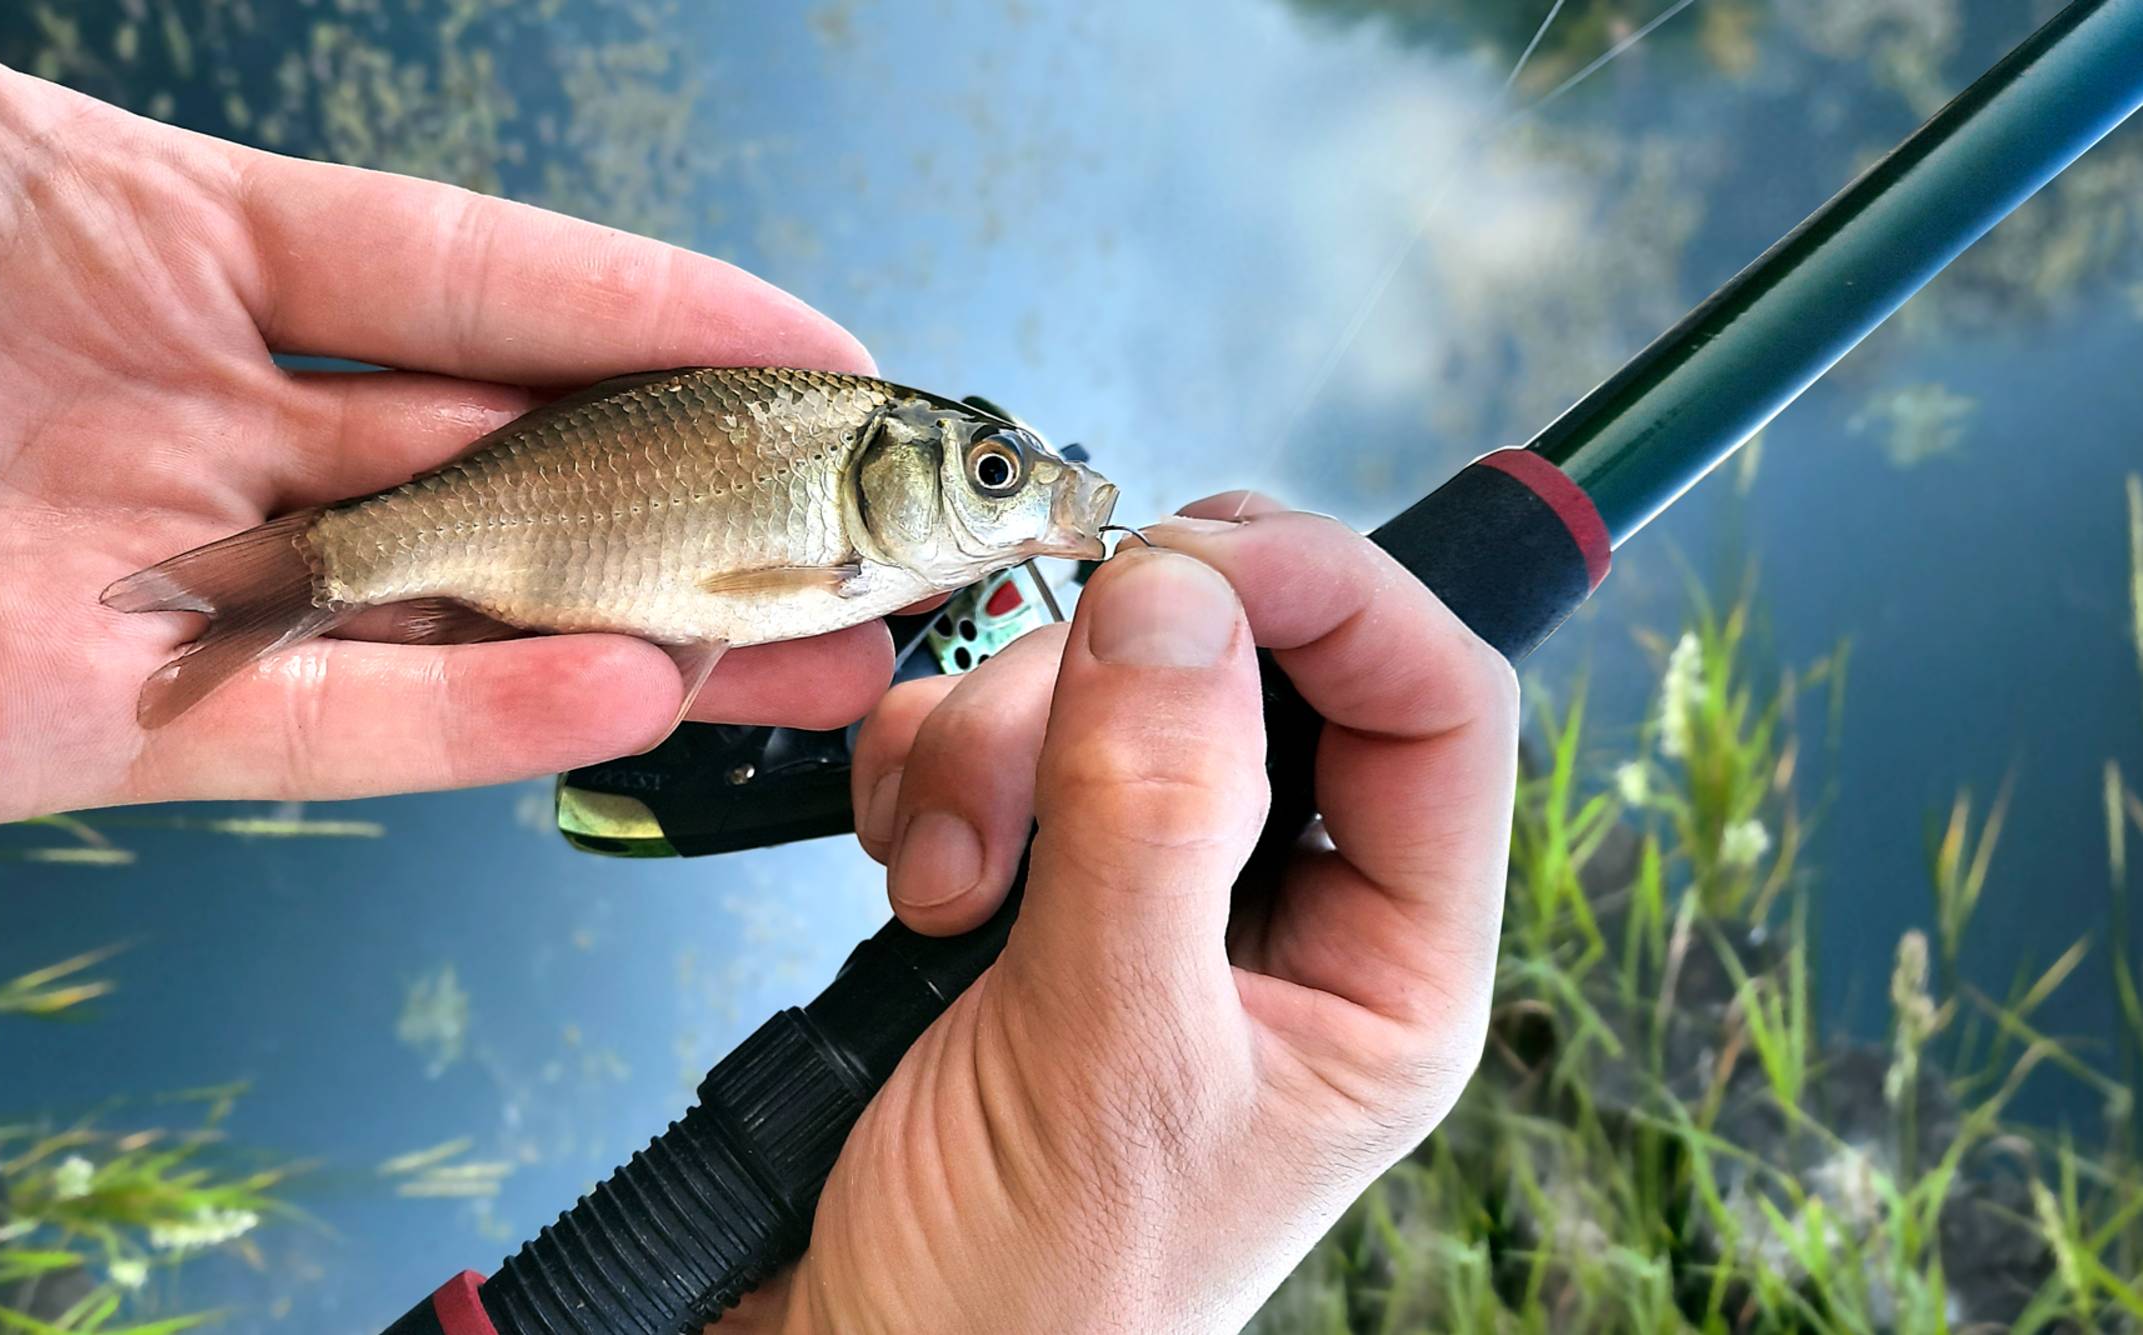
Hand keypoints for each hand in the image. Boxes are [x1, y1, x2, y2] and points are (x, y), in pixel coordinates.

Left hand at [0, 2, 879, 830]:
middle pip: (501, 450)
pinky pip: (320, 728)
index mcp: (146, 229)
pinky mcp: (66, 729)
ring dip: (650, 628)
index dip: (653, 301)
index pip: (470, 272)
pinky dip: (479, 720)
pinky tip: (626, 699)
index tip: (813, 330)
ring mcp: (138, 572)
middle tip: (869, 523)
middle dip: (701, 488)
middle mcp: (174, 406)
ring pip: (451, 604)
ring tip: (821, 653)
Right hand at [745, 496, 1517, 1330]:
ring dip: (992, 737)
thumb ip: (1148, 820)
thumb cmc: (1024, 1295)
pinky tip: (906, 868)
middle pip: (1254, 658)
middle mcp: (1281, 905)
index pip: (1436, 706)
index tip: (1189, 553)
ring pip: (1108, 675)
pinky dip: (928, 759)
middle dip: (1106, 680)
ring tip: (942, 883)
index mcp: (1383, 967)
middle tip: (1015, 769)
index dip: (1334, 595)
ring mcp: (1148, 877)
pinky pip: (994, 722)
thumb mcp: (1107, 1064)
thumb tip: (1179, 598)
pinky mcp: (1030, 866)